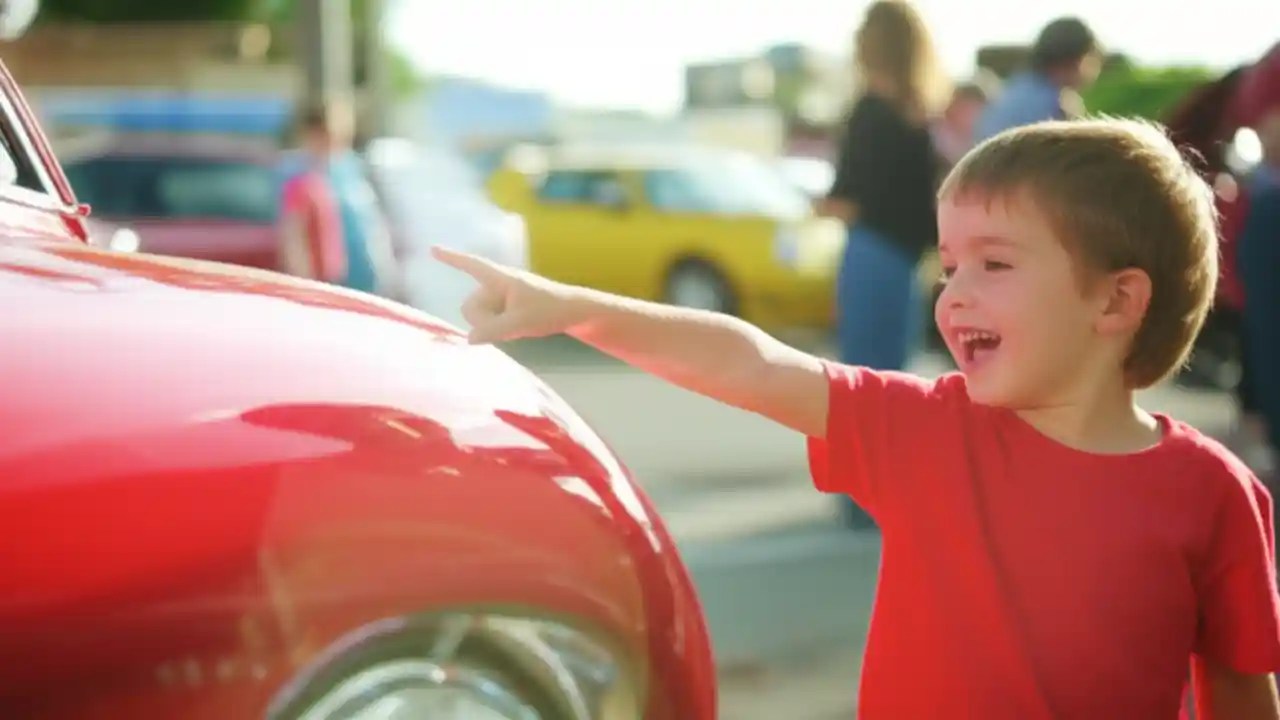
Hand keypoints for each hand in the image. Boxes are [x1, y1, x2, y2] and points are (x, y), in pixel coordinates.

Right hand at [431, 246, 578, 344]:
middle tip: (512, 323)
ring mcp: (500, 297)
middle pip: (469, 307)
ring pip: (477, 318)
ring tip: (518, 324)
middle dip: (482, 320)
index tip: (432, 248)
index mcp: (500, 278)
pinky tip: (514, 327)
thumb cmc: (550, 310)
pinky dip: (495, 327)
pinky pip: (486, 321)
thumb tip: (468, 339)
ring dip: (491, 326)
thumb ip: (493, 331)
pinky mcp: (504, 307)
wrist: (573, 312)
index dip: (451, 258)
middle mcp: (496, 284)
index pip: (471, 265)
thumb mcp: (521, 323)